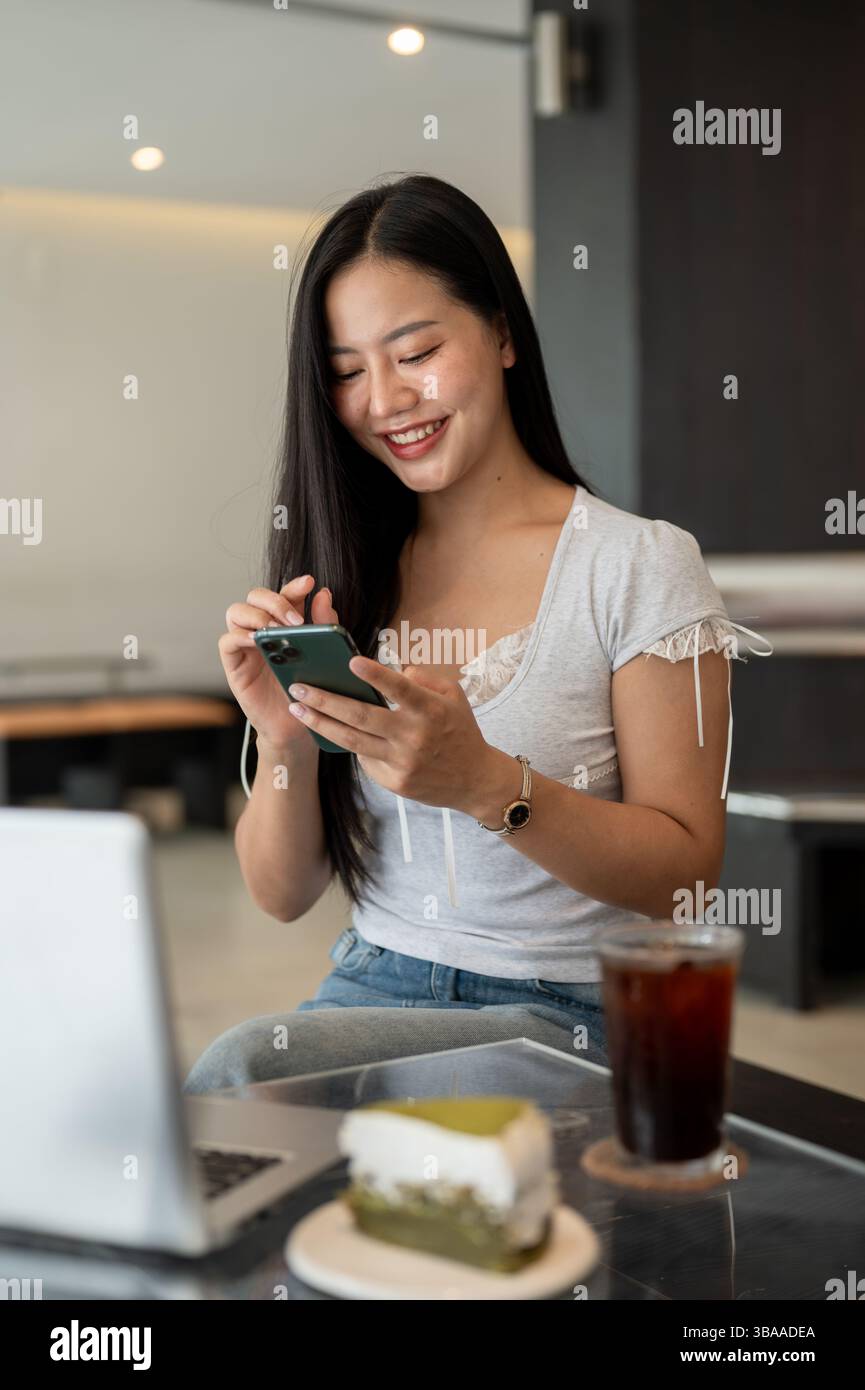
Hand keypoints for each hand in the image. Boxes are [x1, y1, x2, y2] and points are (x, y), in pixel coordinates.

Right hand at [218, 576, 337, 749]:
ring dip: (257, 616)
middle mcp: (262, 630)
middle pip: (256, 596)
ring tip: (277, 630)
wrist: (296, 727)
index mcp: (284, 624)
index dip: (294, 586)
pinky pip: (227, 641)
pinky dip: (240, 636)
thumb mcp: (322, 657)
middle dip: (275, 601)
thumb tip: (323, 594)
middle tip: (296, 620)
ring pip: (237, 611)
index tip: (309, 583)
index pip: (284, 595)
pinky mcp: (233, 664)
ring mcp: (245, 646)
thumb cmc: (308, 691)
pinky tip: (258, 641)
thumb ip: (323, 626)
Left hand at [284, 655, 519, 815]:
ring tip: (298, 710)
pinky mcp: (394, 781)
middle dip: (325, 700)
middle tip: (298, 687)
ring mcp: (402, 762)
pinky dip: (348, 743)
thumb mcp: (453, 696)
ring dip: (320, 723)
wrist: (474, 780)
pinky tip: (330, 731)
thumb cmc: (460, 731)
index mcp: (430, 710)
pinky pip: (364, 758)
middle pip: (361, 716)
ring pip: (352, 740)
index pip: (399, 689)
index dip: (376, 675)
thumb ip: (424, 679)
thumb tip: (395, 671)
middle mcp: (414, 736)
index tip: (351, 661)